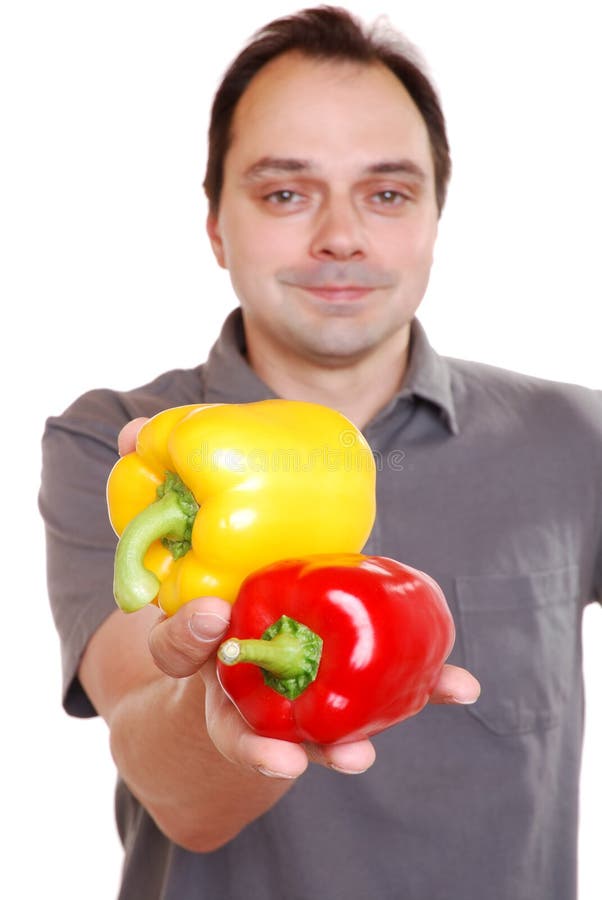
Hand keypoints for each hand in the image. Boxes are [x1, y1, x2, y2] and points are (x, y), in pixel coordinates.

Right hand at [117, 418, 480, 779]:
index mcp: (198, 644)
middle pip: (236, 723)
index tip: (213, 614)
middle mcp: (236, 684)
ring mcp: (287, 697)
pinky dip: (421, 691)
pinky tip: (462, 685)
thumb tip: (129, 430)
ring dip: (333, 747)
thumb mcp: (181, 534)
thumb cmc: (211, 578)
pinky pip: (378, 699)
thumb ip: (155, 483)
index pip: (180, 649)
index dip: (190, 636)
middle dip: (256, 737)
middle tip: (283, 749)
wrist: (234, 638)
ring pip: (303, 732)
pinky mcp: (343, 686)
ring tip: (359, 758)